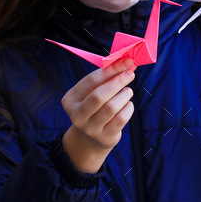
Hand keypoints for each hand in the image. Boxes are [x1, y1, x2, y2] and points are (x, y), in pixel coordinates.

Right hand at [61, 58, 135, 172]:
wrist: (90, 139)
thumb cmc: (94, 108)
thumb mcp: (92, 93)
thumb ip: (105, 78)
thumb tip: (126, 62)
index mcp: (70, 100)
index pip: (90, 81)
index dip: (110, 70)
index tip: (126, 62)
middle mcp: (77, 115)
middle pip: (99, 95)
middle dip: (117, 82)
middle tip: (130, 74)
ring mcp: (90, 129)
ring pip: (111, 108)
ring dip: (124, 95)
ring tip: (128, 91)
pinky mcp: (104, 138)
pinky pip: (120, 119)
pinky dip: (128, 108)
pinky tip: (128, 104)